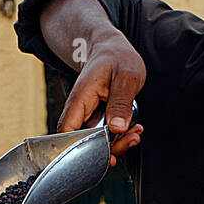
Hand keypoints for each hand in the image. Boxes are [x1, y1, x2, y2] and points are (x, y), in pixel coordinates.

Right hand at [56, 37, 145, 165]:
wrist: (113, 50)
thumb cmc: (116, 57)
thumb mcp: (125, 77)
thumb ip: (121, 103)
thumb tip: (117, 128)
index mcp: (80, 98)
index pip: (67, 132)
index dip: (80, 149)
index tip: (105, 153)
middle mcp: (81, 110)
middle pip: (84, 141)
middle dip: (109, 148)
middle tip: (131, 139)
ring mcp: (90, 115)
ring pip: (98, 140)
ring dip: (119, 142)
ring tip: (136, 131)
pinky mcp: (99, 118)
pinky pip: (107, 134)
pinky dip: (122, 135)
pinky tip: (134, 127)